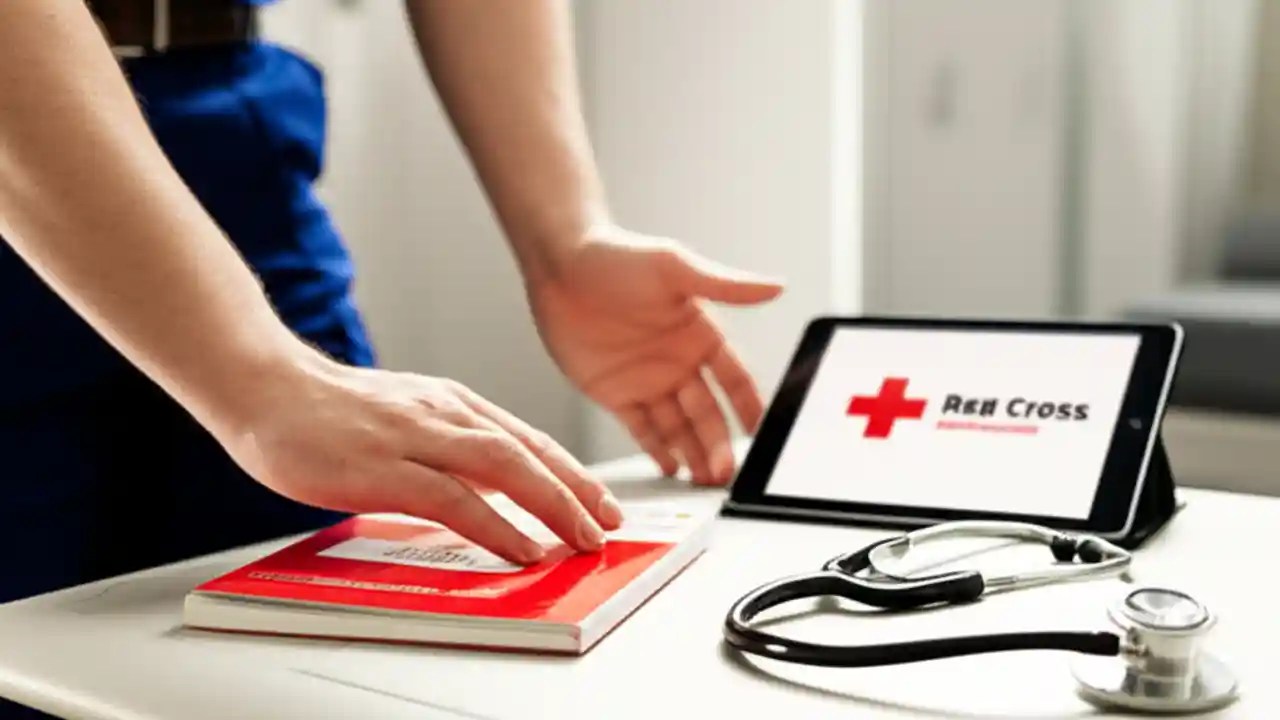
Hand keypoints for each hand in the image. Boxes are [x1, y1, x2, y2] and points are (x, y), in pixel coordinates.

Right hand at [211, 348, 621, 564]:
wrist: (265, 386)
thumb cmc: (329, 410)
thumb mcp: (404, 419)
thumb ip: (444, 447)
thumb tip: (485, 488)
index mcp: (451, 403)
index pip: (527, 439)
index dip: (571, 472)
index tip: (600, 501)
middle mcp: (444, 414)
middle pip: (529, 452)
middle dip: (577, 491)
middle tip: (608, 525)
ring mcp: (416, 436)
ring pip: (504, 467)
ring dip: (552, 505)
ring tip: (581, 539)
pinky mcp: (385, 465)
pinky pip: (455, 498)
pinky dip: (496, 524)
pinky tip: (521, 546)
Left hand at [526, 225, 783, 484]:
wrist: (559, 263)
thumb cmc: (618, 256)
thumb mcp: (676, 268)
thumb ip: (726, 286)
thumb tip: (776, 286)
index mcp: (699, 334)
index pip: (734, 379)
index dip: (748, 405)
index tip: (764, 431)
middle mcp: (678, 362)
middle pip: (707, 412)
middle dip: (719, 444)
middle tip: (728, 472)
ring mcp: (647, 379)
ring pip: (678, 426)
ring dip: (694, 453)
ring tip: (706, 480)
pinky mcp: (614, 392)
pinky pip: (641, 428)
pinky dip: (657, 449)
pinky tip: (672, 467)